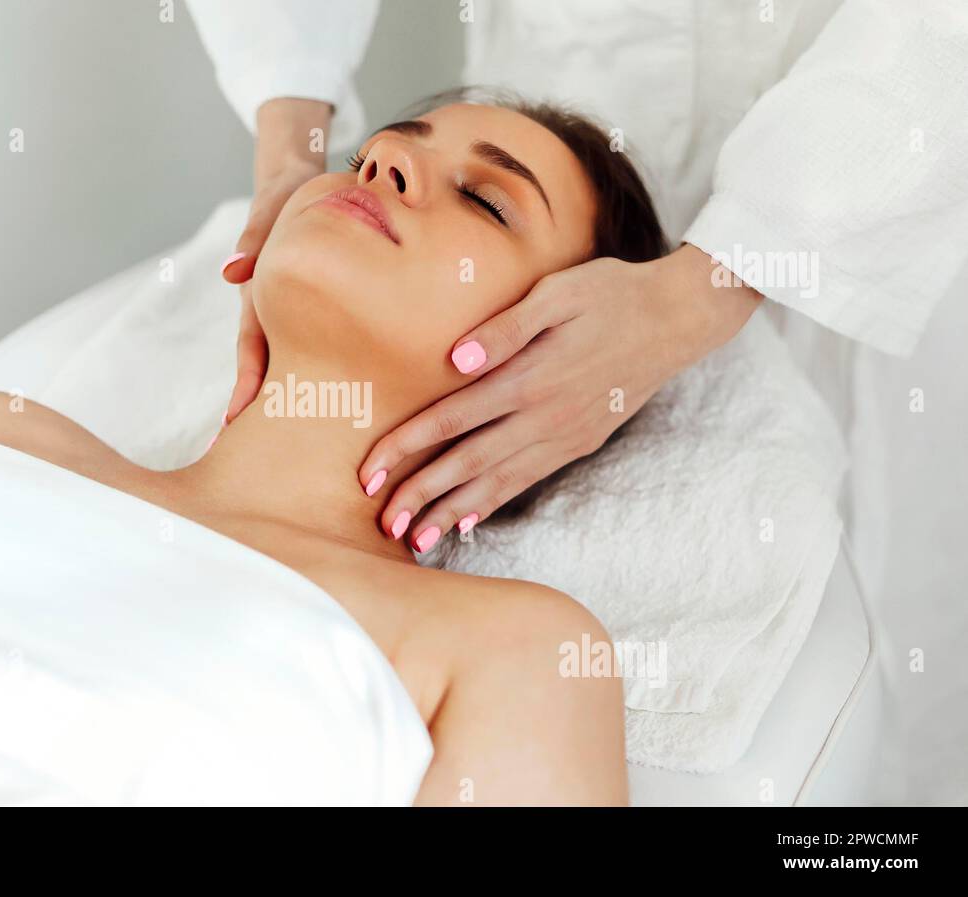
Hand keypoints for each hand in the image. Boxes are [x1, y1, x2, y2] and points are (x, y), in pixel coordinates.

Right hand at [220, 98, 330, 423]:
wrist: (301, 181)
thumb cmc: (287, 192)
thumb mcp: (272, 206)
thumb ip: (253, 235)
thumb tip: (233, 272)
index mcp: (262, 297)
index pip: (251, 351)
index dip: (246, 387)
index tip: (236, 423)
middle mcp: (277, 314)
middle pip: (272, 371)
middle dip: (266, 413)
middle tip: (261, 459)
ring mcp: (296, 317)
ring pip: (297, 367)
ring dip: (295, 402)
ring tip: (307, 449)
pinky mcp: (318, 314)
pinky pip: (324, 351)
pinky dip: (324, 378)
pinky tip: (339, 411)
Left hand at [359, 243, 761, 549]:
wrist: (678, 318)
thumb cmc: (610, 294)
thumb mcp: (558, 293)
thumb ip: (507, 327)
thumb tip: (457, 357)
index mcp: (530, 377)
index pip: (451, 419)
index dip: (406, 447)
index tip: (368, 473)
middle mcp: (544, 416)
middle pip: (467, 463)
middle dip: (419, 496)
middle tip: (380, 524)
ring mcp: (564, 435)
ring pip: (497, 483)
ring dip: (451, 512)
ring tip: (415, 542)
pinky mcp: (579, 443)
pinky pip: (528, 480)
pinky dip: (494, 503)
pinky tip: (468, 520)